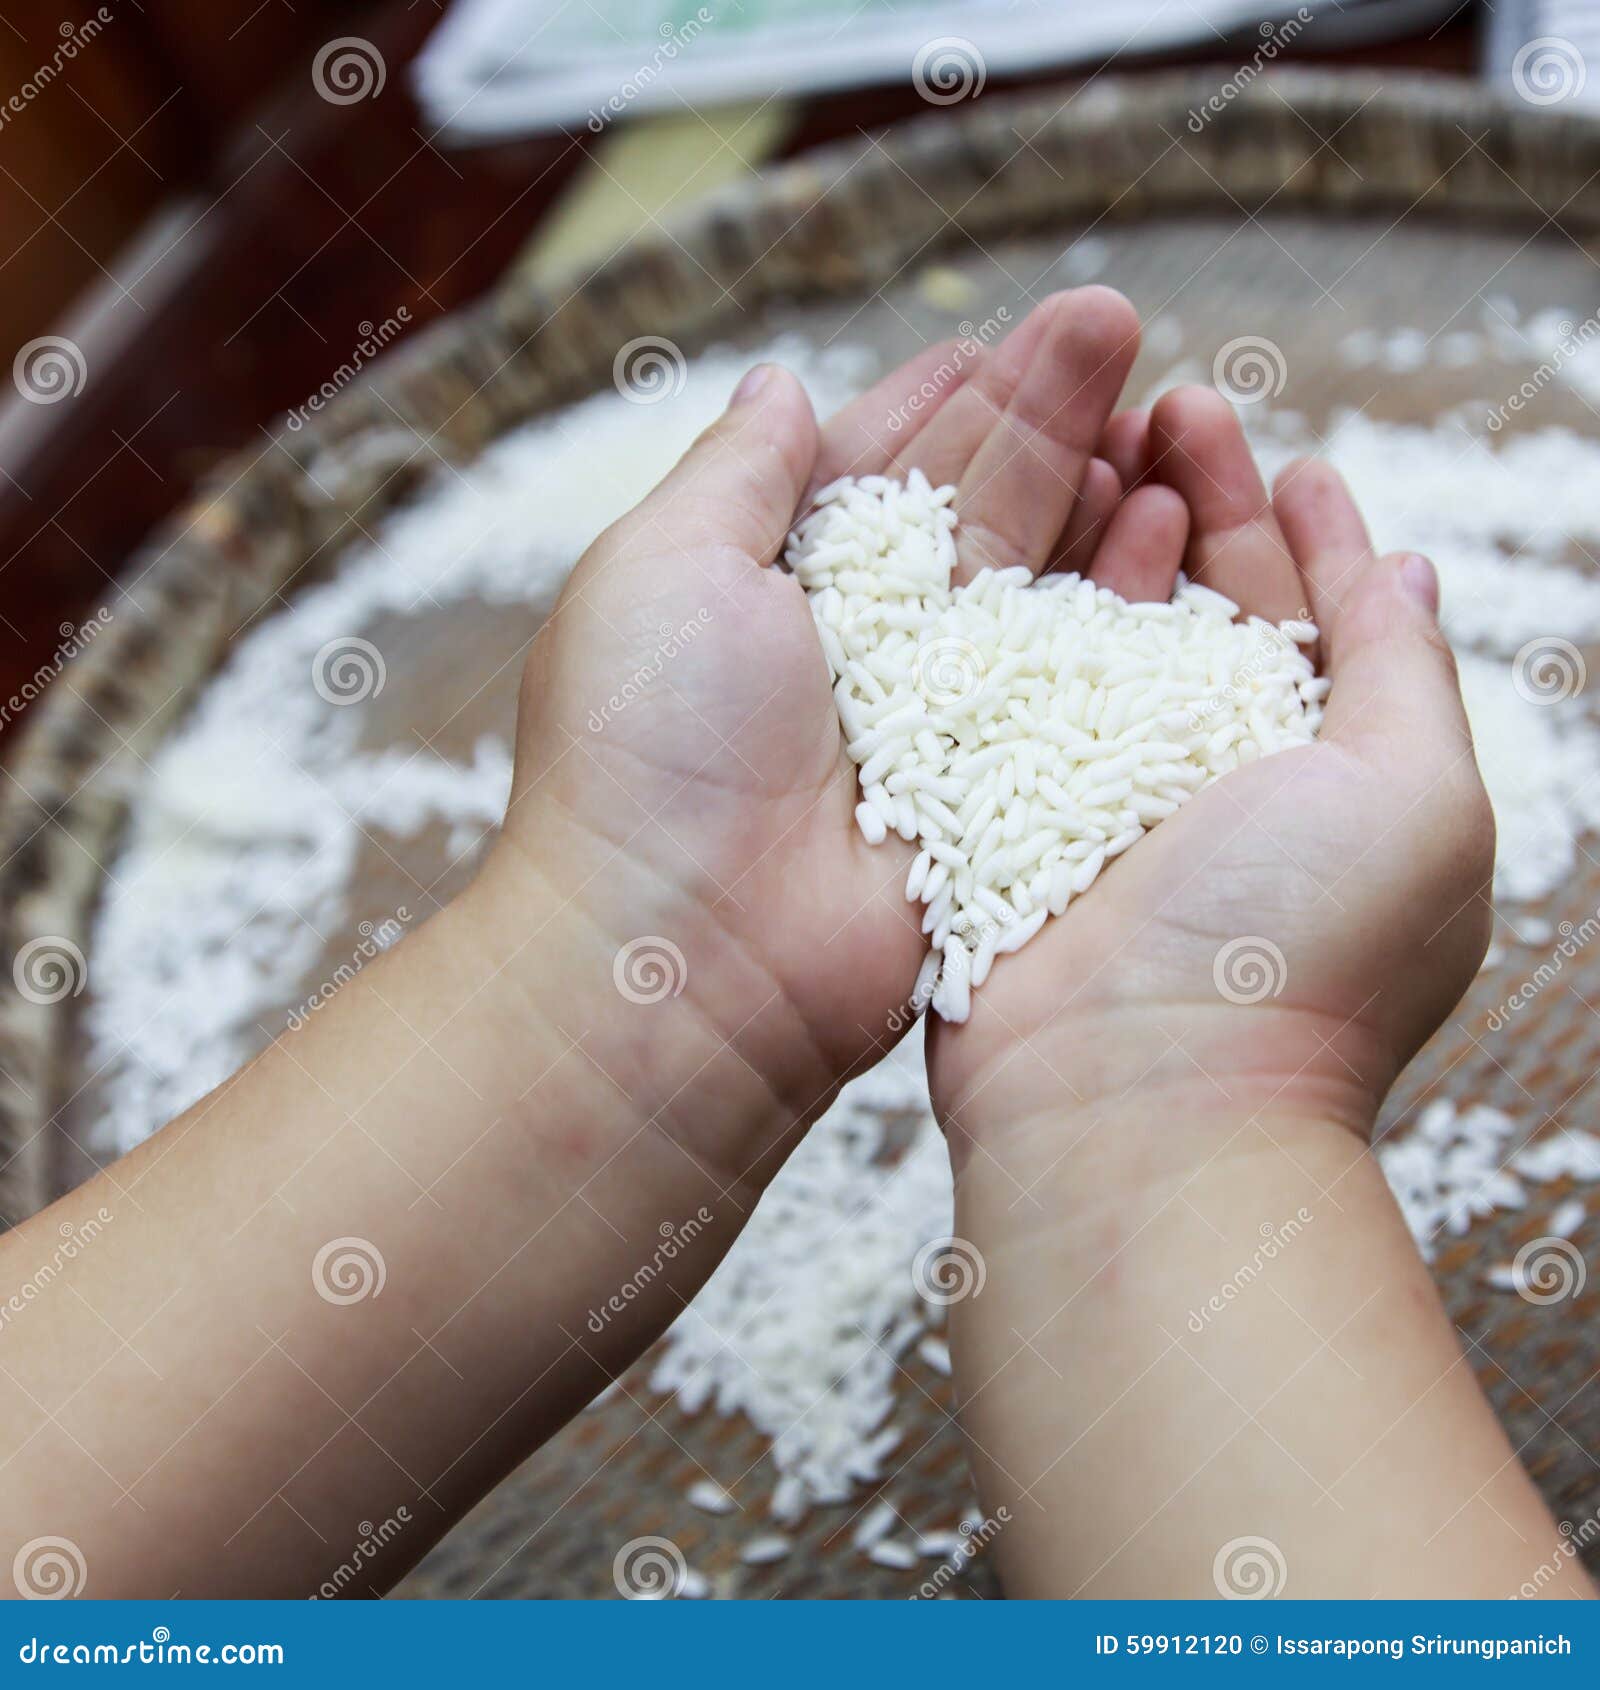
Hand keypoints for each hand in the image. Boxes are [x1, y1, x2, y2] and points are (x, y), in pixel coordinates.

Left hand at [480, 289, 1145, 1187]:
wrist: (691, 953)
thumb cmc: (648, 751)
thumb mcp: (659, 569)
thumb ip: (732, 474)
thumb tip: (778, 386)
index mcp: (771, 584)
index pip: (878, 468)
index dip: (943, 397)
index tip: (1005, 334)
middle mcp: (864, 646)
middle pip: (974, 504)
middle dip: (1044, 409)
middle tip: (1117, 319)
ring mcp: (938, 717)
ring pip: (1039, 578)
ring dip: (1098, 488)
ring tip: (1163, 402)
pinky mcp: (1001, 785)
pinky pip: (1079, 675)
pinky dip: (1124, 598)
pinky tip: (1168, 517)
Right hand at [925, 385, 1493, 1166]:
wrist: (1132, 1100)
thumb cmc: (1298, 954)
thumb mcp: (1418, 795)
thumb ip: (1406, 671)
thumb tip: (1413, 568)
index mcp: (1316, 768)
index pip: (1309, 616)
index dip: (1297, 524)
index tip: (1275, 447)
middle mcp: (1205, 773)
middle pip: (1195, 602)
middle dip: (1193, 498)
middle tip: (1166, 403)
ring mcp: (1094, 788)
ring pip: (1095, 625)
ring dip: (1100, 528)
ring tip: (1092, 435)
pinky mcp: (999, 806)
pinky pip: (1005, 681)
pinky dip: (1013, 604)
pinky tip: (1014, 532)